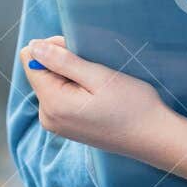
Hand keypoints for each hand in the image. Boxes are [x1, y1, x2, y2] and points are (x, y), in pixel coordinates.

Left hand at [21, 35, 173, 160]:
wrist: (156, 139)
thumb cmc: (133, 107)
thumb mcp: (98, 76)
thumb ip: (62, 61)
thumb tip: (33, 47)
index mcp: (52, 104)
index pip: (31, 60)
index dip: (53, 49)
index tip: (78, 53)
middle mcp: (47, 117)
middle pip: (40, 71)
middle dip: (63, 63)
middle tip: (94, 68)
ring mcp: (56, 125)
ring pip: (51, 83)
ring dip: (71, 76)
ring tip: (99, 84)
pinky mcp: (67, 127)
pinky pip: (60, 97)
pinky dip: (75, 89)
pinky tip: (98, 95)